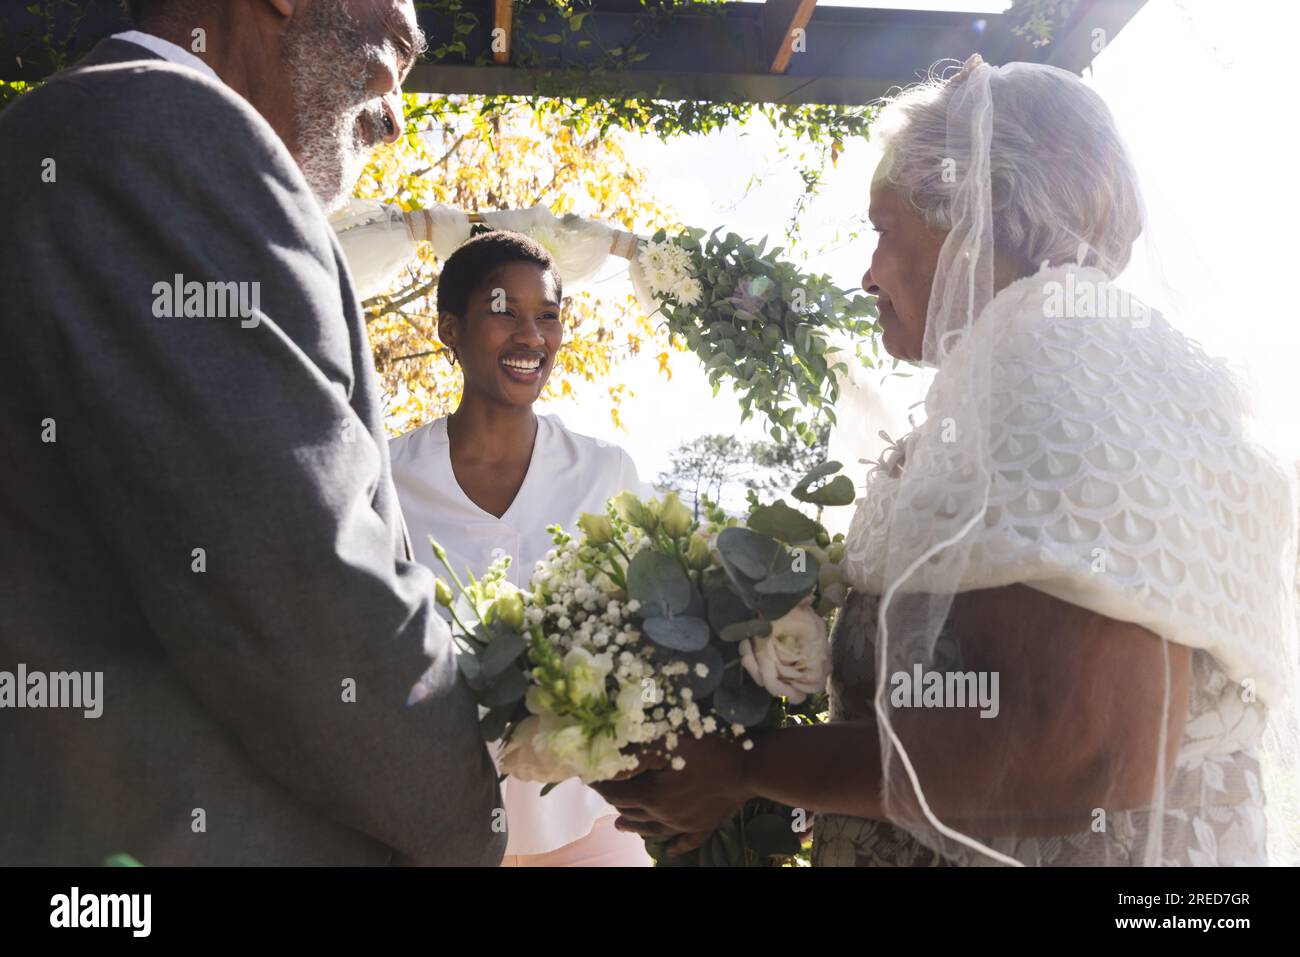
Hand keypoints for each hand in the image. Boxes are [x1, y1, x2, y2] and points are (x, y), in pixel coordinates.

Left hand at [592, 733, 752, 853]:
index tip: (590, 778)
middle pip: (630, 813)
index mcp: (651, 795)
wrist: (748, 768)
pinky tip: (670, 850)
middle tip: (605, 795)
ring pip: (651, 830)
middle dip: (614, 804)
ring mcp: (684, 825)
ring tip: (620, 825)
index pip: (616, 794)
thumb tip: (613, 751)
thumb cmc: (708, 751)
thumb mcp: (669, 742)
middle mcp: (663, 815)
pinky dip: (675, 846)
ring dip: (633, 826)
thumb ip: (639, 749)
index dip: (601, 786)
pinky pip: (685, 841)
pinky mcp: (703, 826)